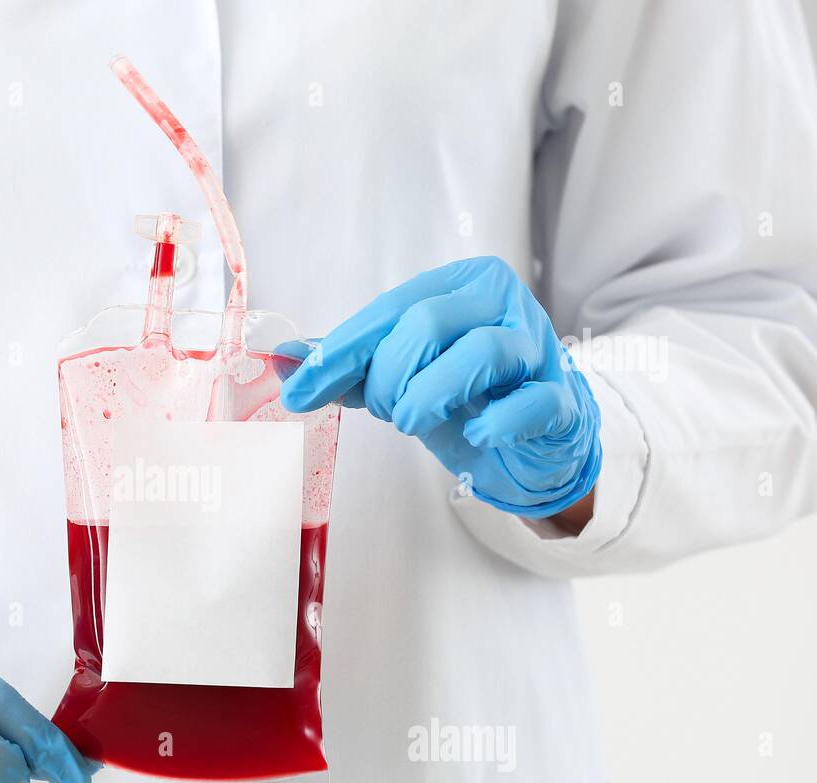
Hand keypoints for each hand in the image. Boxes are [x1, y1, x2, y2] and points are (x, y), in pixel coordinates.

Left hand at [280, 256, 600, 517]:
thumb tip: (285, 359)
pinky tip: (475, 434)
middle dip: (389, 377)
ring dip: (428, 395)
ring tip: (410, 421)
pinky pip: (530, 402)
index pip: (388, 312)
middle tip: (384, 411)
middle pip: (427, 324)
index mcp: (458, 285)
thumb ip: (348, 364)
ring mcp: (536, 347)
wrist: (535, 434)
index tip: (298, 392)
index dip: (339, 354)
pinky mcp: (560, 396)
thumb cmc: (465, 393)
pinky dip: (496, 421)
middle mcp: (500, 303)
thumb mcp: (401, 373)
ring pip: (480, 351)